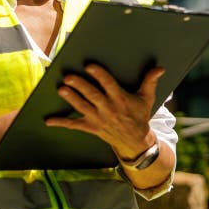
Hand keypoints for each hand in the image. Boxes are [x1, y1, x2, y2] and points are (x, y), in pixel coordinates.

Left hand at [45, 64, 164, 159]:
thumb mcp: (146, 98)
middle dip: (80, 86)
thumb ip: (150, 81)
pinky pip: (75, 125)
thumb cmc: (139, 115)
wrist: (135, 141)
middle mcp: (108, 109)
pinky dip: (62, 123)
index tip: (90, 66)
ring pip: (83, 107)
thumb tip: (159, 68)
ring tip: (61, 89)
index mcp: (121, 99)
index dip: (99, 75)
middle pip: (93, 95)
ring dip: (71, 99)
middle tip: (68, 77)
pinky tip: (49, 120)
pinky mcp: (91, 128)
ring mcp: (98, 119)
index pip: (109, 85)